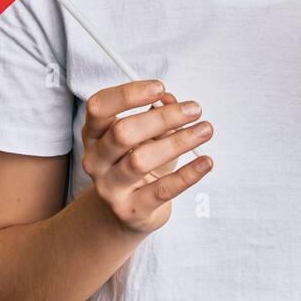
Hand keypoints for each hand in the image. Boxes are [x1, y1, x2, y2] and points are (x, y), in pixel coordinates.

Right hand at [79, 79, 214, 234]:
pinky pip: (161, 190)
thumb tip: (172, 100)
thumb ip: (156, 114)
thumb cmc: (137, 164)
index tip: (160, 87)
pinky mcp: (130, 210)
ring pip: (140, 160)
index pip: (99, 107)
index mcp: (94, 134)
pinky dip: (187, 174)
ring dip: (178, 142)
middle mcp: (95, 160)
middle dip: (163, 117)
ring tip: (205, 130)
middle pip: (122, 132)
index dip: (128, 94)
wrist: (127, 212)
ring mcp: (109, 188)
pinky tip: (206, 162)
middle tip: (194, 109)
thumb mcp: (146, 136)